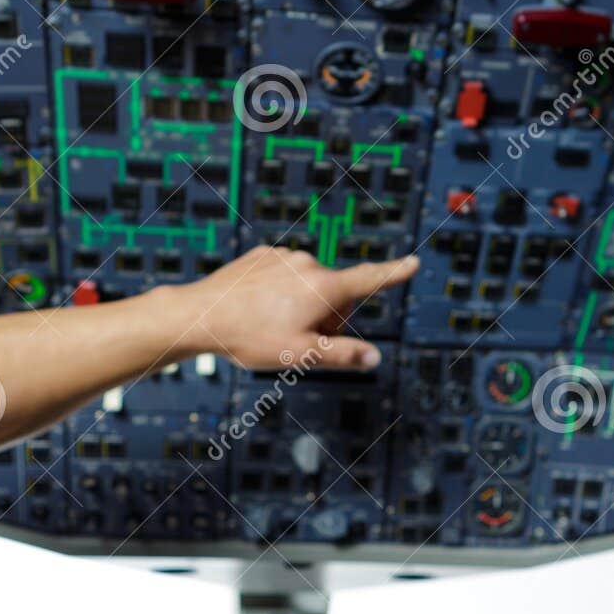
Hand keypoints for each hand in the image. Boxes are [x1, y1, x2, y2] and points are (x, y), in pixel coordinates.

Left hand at [163, 246, 419, 371]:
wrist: (200, 315)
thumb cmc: (250, 337)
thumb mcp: (301, 356)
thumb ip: (342, 355)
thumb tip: (373, 358)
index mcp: (323, 288)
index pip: (369, 280)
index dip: (394, 274)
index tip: (413, 262)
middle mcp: (307, 264)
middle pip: (335, 294)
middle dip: (327, 316)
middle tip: (297, 340)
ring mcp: (283, 257)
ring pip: (308, 286)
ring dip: (301, 305)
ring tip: (271, 326)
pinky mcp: (262, 256)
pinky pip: (284, 276)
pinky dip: (280, 293)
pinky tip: (258, 311)